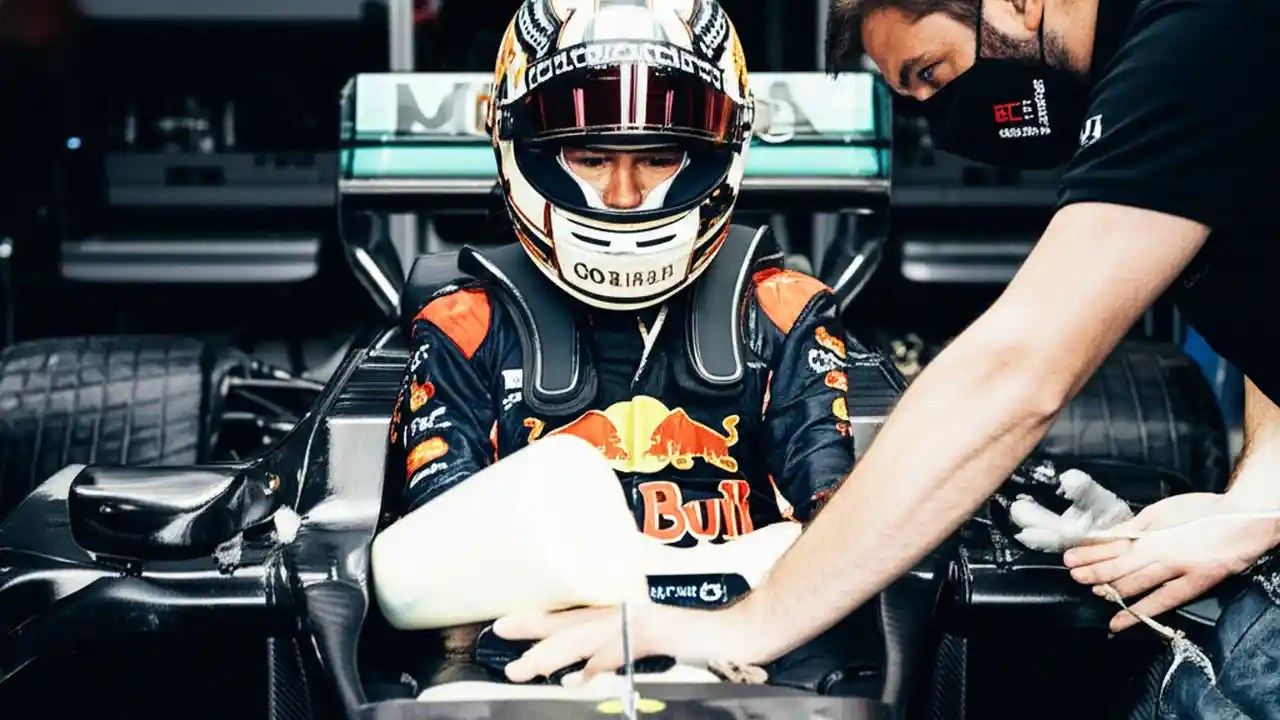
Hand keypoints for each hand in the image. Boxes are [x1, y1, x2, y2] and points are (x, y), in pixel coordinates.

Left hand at [493, 601, 760, 685]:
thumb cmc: (710, 633)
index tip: (507, 622)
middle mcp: (629, 608)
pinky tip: (577, 679)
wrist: (749, 626)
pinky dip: (597, 664)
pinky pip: (620, 648)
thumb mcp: (657, 639)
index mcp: (627, 609)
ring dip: (552, 651)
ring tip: (523, 666)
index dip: (540, 616)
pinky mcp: (658, 631)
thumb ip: (621, 650)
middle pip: (572, 618)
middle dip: (533, 627)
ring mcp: (643, 618)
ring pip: (586, 633)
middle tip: (500, 632)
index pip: (575, 611)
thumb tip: (584, 674)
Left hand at [1063, 492, 1279, 631]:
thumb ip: (1136, 526)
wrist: (1241, 522)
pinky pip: (1159, 602)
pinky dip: (1136, 613)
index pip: (1111, 544)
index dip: (1089, 552)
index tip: (1070, 556)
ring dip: (1108, 588)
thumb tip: (1111, 536)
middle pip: (1117, 565)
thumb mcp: (1162, 511)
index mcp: (1151, 531)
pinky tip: (1117, 622)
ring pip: (1133, 584)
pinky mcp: (1191, 586)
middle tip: (1073, 573)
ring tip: (1091, 590)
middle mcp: (1159, 552)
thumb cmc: (1203, 512)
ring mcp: (1175, 571)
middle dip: (1092, 570)